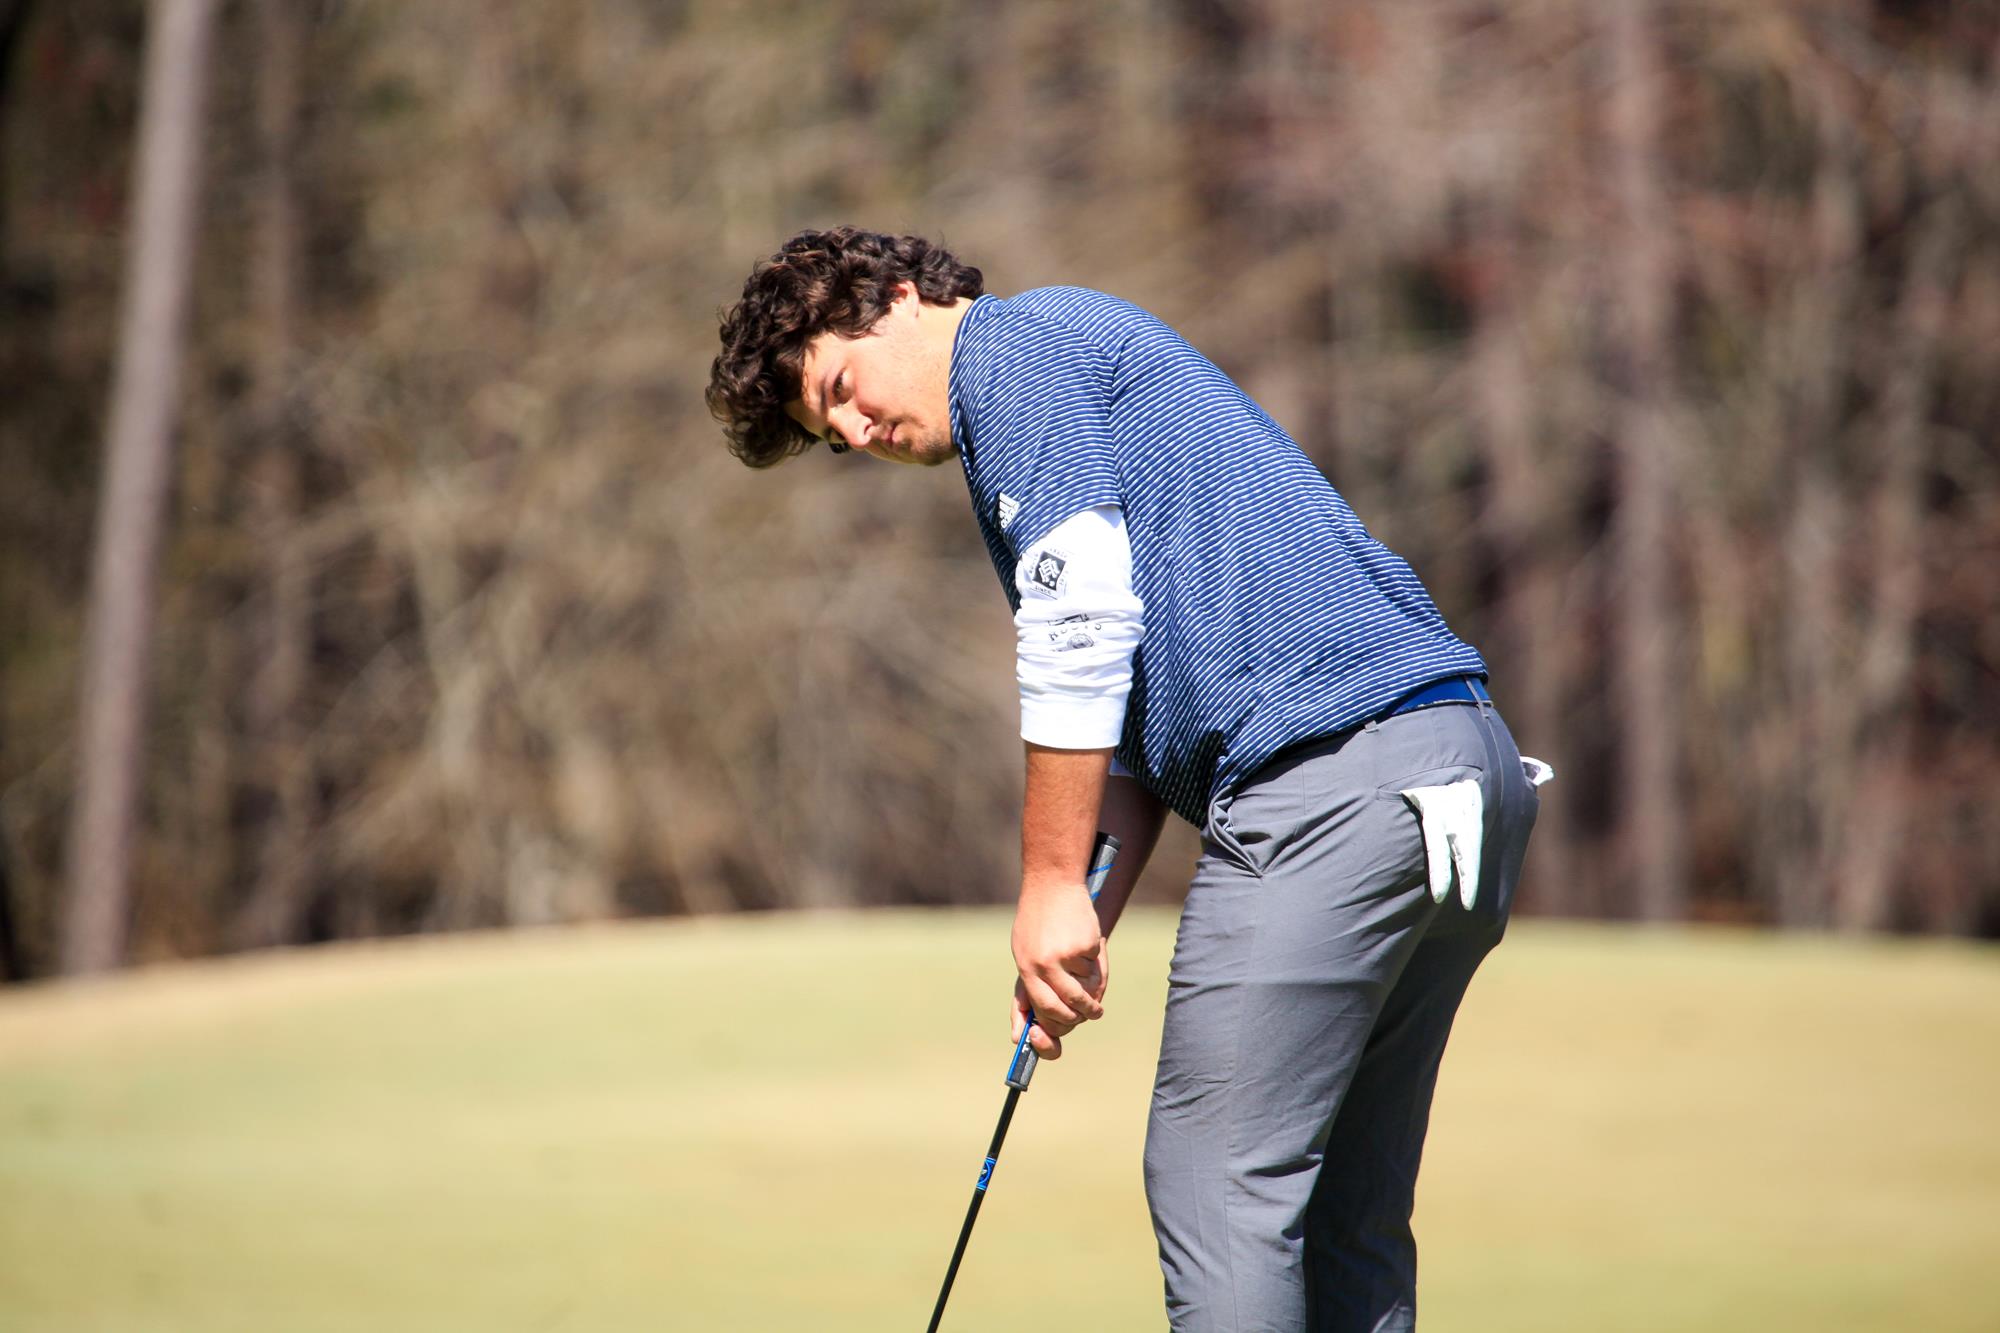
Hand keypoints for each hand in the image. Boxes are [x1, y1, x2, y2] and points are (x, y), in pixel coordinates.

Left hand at [1009, 882, 1107, 1059]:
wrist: (1053, 883)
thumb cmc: (1037, 923)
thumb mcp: (1024, 955)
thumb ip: (1025, 995)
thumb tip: (1018, 1037)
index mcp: (1026, 969)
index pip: (1041, 1012)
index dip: (1054, 1029)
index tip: (1062, 1031)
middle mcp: (1043, 965)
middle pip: (1066, 1009)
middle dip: (1080, 1017)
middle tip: (1090, 1014)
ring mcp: (1066, 956)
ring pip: (1086, 992)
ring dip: (1093, 996)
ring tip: (1095, 989)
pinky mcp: (1086, 945)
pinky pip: (1097, 969)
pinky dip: (1096, 964)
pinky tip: (1088, 945)